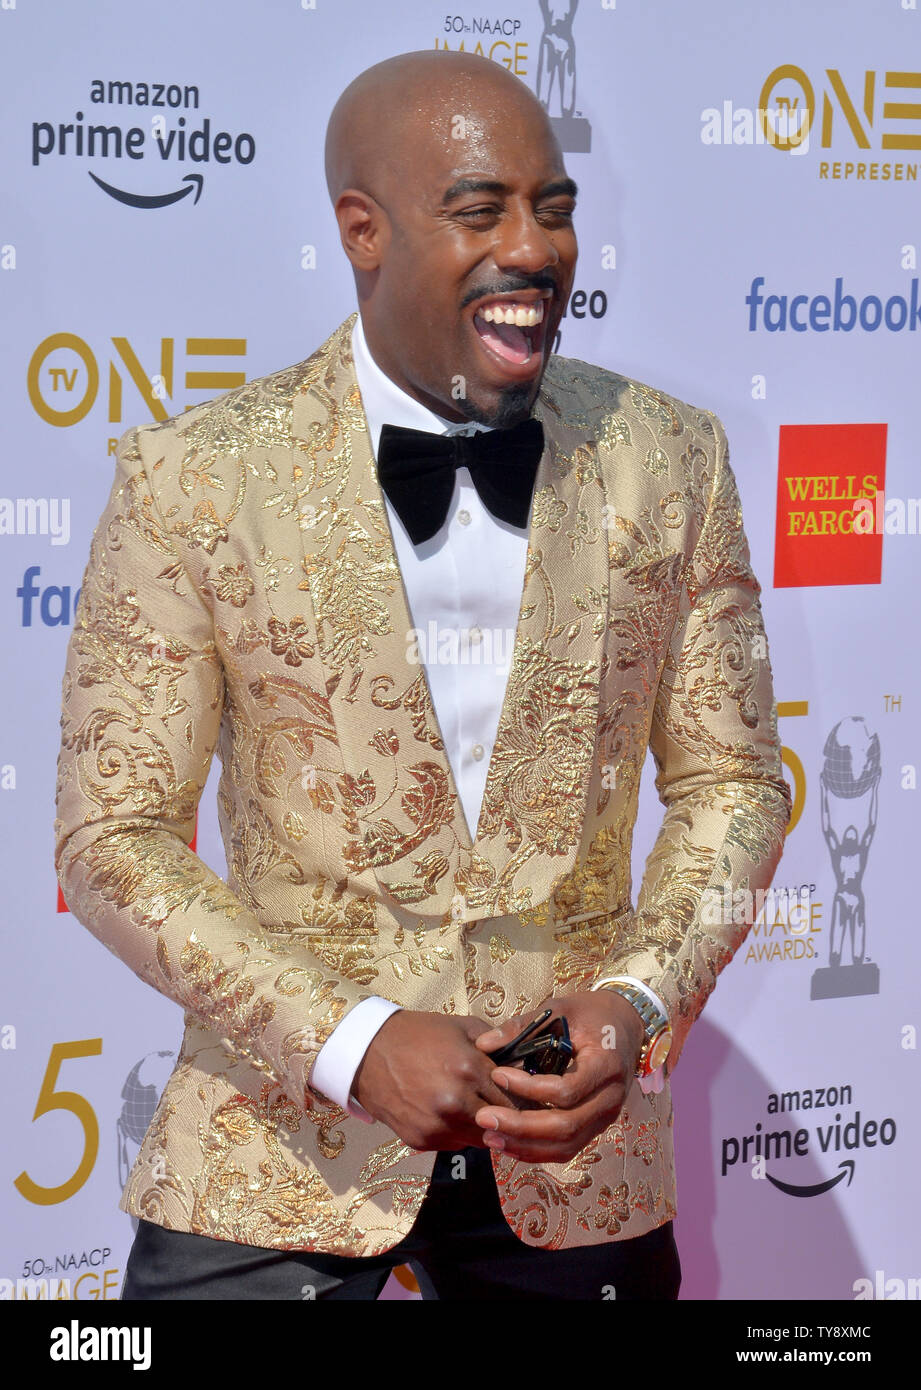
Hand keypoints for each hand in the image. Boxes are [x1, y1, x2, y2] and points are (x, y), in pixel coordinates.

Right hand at [351, 1010, 515, 1150]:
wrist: (368, 1052)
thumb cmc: (419, 1034)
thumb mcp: (462, 1026)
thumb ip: (499, 1044)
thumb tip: (524, 1065)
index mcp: (469, 1069)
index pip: (515, 1097)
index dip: (525, 1098)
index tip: (529, 1097)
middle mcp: (455, 1102)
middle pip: (502, 1122)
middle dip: (509, 1114)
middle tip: (510, 1107)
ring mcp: (437, 1125)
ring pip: (482, 1138)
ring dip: (486, 1126)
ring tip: (478, 1108)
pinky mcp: (422, 1141)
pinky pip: (456, 1144)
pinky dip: (460, 1132)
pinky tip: (452, 1113)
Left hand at [471, 991, 645, 1162]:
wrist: (625, 1025)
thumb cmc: (592, 1014)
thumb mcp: (560, 1009)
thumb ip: (523, 1026)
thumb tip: (484, 1044)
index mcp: (606, 1066)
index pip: (567, 1090)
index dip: (529, 1088)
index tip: (498, 1075)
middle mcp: (610, 1098)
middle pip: (565, 1126)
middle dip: (521, 1126)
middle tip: (484, 1117)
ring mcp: (605, 1117)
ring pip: (566, 1145)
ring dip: (526, 1145)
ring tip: (490, 1136)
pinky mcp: (595, 1126)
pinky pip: (567, 1148)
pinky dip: (537, 1150)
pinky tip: (508, 1143)